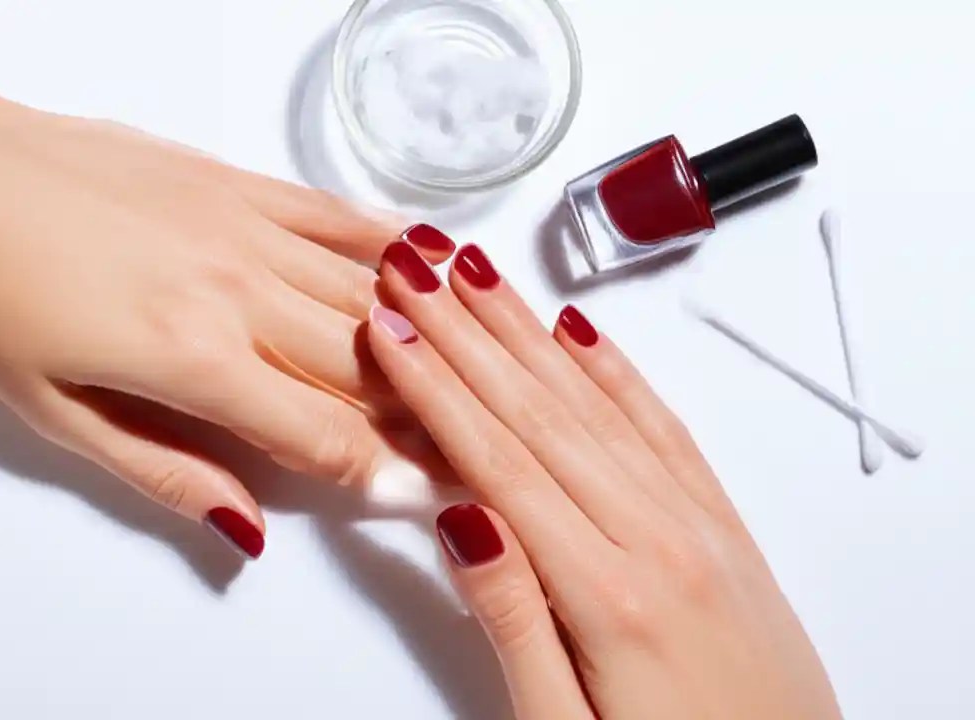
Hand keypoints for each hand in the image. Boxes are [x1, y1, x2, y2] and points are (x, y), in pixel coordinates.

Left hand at [0, 0, 456, 557]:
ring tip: (478, 365)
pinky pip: (334, 212)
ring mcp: (241, 223)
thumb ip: (165, 468)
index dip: (385, 474)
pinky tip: (432, 259)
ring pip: (367, 290)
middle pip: (365, 366)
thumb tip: (246, 523)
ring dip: (427, 336)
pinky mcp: (232, 177)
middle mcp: (235, 288)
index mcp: (191, 358)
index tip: (429, 493)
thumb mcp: (55, 412)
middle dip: (426, 414)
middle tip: (469, 441)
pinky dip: (390, 241)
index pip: (323, 434)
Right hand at [366, 242, 840, 717]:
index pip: (497, 461)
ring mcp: (699, 527)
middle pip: (539, 412)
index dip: (437, 385)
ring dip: (528, 333)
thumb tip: (460, 519)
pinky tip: (581, 332)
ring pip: (596, 405)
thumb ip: (514, 621)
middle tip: (415, 267)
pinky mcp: (725, 530)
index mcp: (606, 593)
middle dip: (467, 332)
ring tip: (477, 276)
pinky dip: (618, 373)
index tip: (393, 326)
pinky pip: (665, 429)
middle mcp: (658, 539)